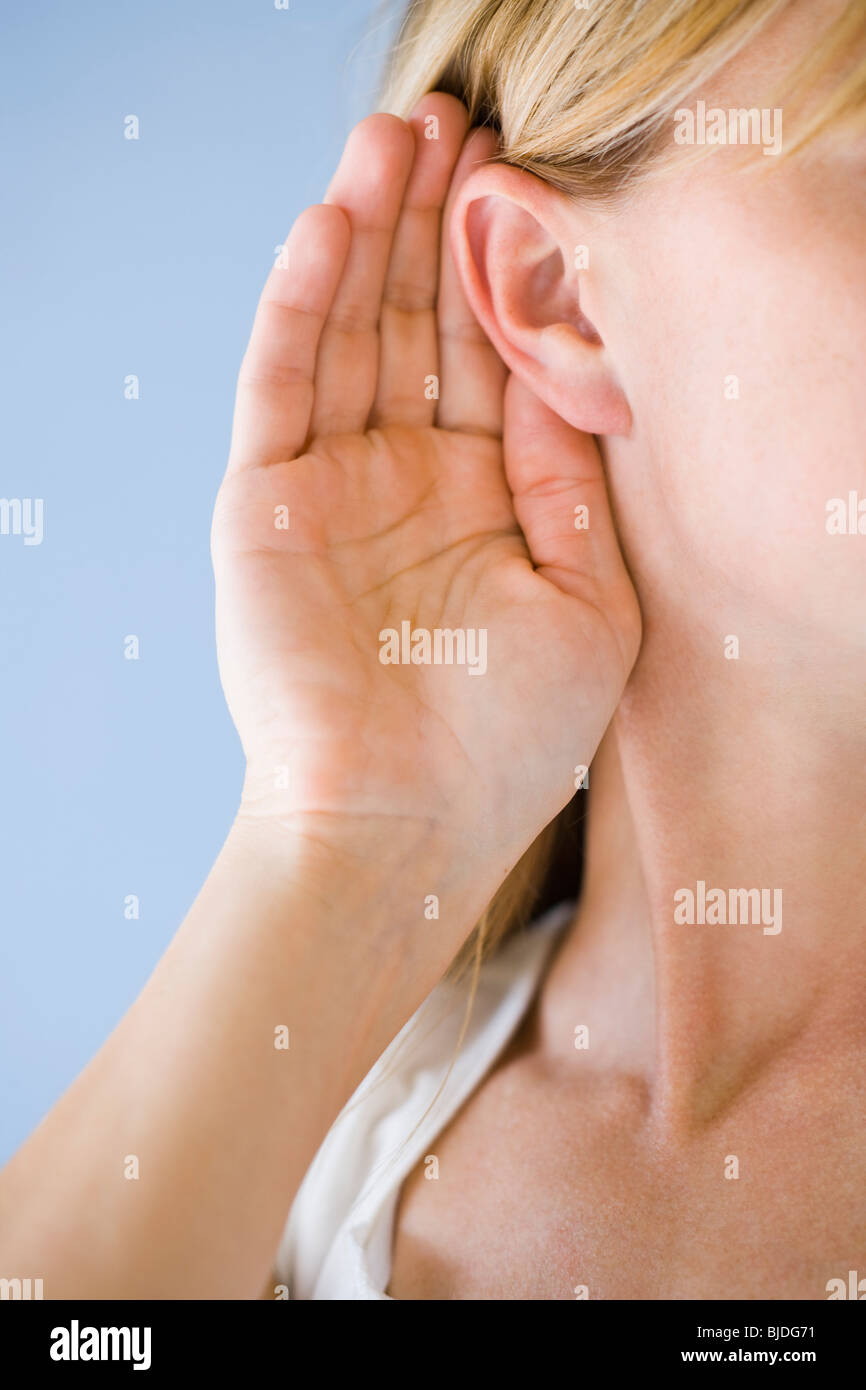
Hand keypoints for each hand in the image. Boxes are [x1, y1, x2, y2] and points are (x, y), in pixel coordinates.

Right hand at [212, 96, 639, 891]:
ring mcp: (330, 488)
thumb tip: (563, 373)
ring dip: (368, 236)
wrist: (402, 824)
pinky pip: (281, 388)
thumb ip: (570, 483)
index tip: (519, 179)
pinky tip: (330, 229)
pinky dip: (300, 310)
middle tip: (448, 119)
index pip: (488, 360)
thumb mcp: (587, 603)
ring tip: (391, 136)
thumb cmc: (508, 737)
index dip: (501, 271)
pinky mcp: (263, 505)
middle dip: (432, 225)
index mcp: (483, 501)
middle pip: (415, 325)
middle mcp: (404, 482)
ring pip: (346, 335)